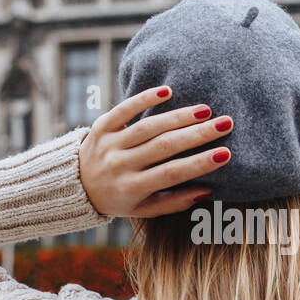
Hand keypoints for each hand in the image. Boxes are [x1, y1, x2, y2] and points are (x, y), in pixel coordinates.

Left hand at [79, 86, 232, 217]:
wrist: (75, 185)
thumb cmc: (119, 198)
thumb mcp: (144, 209)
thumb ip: (174, 202)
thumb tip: (206, 190)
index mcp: (131, 188)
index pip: (171, 174)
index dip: (199, 164)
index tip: (225, 154)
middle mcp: (119, 165)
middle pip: (164, 147)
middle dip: (197, 134)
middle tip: (225, 124)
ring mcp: (109, 144)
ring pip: (148, 127)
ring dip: (178, 116)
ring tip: (205, 110)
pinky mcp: (100, 126)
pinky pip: (124, 110)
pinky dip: (144, 99)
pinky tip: (168, 91)